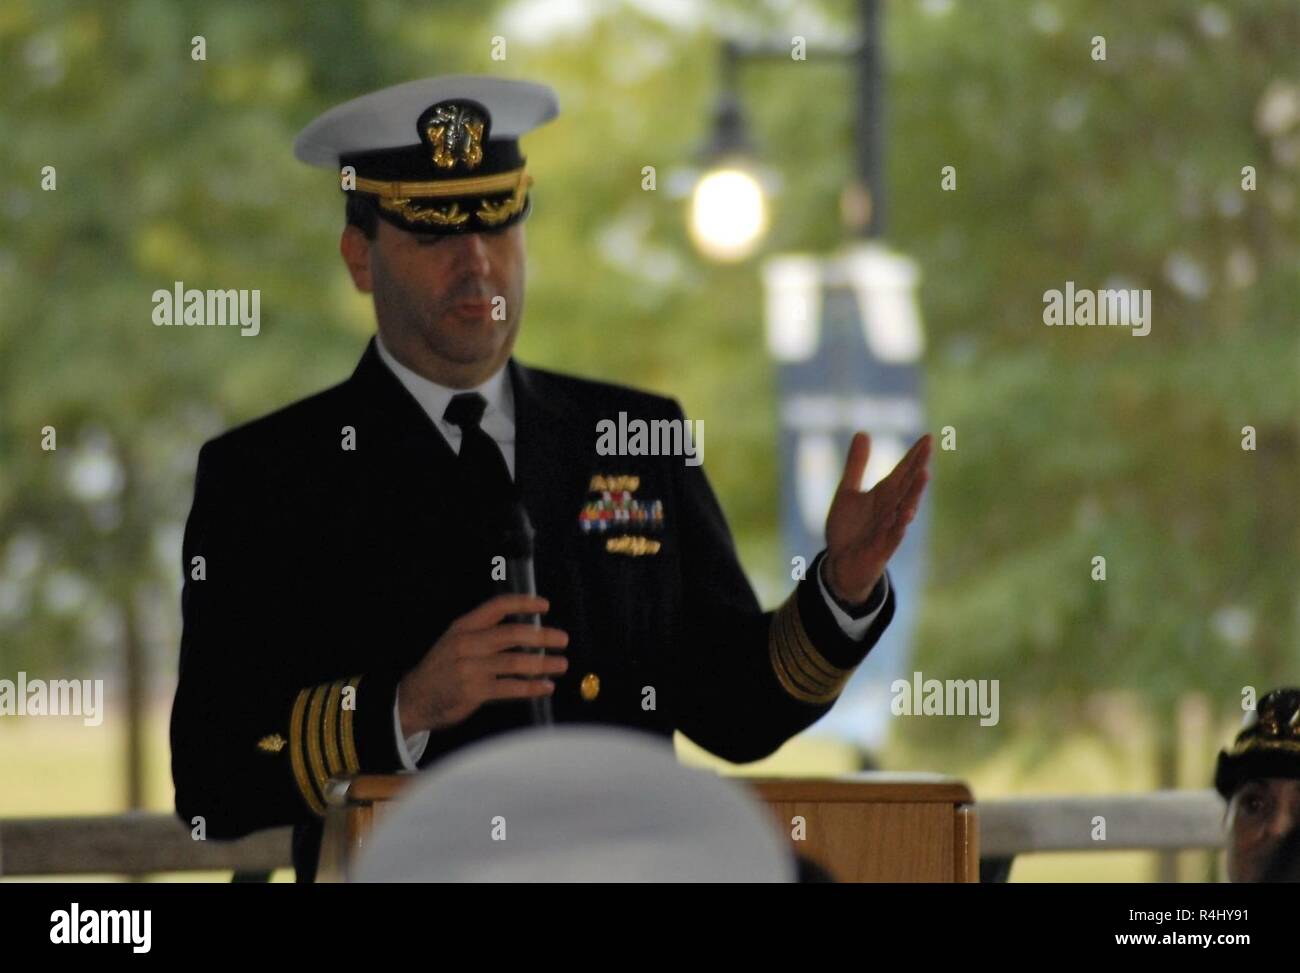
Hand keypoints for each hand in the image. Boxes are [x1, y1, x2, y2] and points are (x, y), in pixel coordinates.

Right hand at [397, 594, 568, 735]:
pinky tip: (546, 687)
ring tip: (561, 664)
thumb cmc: (442, 669)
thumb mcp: (455, 642)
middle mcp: (466, 644)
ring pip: (515, 662)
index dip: (523, 603)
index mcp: (463, 627)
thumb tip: (528, 633)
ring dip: (543, 663)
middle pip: (512, 634)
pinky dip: (532, 687)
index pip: (497, 607)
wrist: (414, 699)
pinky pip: (510, 688)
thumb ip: (485, 635)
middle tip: (563, 639)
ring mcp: (469, 668)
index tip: (545, 605)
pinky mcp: (473, 691)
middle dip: (542, 636)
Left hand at [824, 432, 930, 604]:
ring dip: (914, 492)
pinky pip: (893, 535)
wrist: (840, 564)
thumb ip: (856, 465)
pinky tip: (908, 512)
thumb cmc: (849, 529)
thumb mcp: (847, 492)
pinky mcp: (882, 548)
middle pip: (906, 485)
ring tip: (925, 473)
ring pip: (904, 507)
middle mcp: (890, 509)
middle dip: (917, 466)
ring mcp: (888, 528)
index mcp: (883, 494)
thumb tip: (863, 432)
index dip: (913, 455)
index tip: (928, 437)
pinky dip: (900, 524)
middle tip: (929, 446)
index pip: (902, 471)